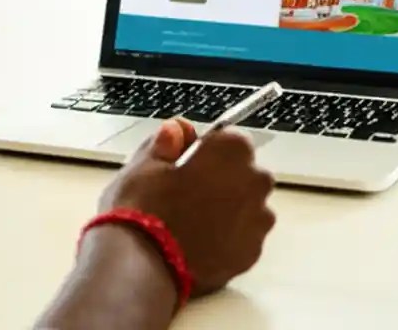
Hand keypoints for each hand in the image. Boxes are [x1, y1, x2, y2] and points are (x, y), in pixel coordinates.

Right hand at [97, 120, 275, 296]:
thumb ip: (167, 142)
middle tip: (186, 196)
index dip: (207, 151)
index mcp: (231, 150)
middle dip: (222, 180)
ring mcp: (258, 219)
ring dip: (229, 210)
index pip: (229, 139)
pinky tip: (200, 245)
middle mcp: (254, 180)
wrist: (140, 267)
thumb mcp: (144, 165)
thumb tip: (178, 129)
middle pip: (243, 172)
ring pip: (248, 206)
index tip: (186, 164)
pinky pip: (244, 237)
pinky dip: (228, 239)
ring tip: (191, 225)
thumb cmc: (141, 209)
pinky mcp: (252, 253)